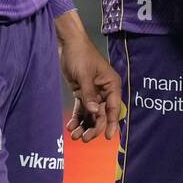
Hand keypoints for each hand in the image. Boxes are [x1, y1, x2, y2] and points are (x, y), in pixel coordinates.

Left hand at [56, 19, 121, 142]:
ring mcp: (94, 93)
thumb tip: (94, 112)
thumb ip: (89, 94)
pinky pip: (82, 109)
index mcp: (111, 84)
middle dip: (94, 127)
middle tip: (84, 138)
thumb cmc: (81, 55)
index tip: (107, 137)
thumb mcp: (84, 75)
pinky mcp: (83, 92)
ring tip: (75, 135)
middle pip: (102, 114)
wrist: (68, 43)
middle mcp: (105, 91)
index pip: (113, 107)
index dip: (111, 123)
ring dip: (84, 125)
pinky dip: (77, 118)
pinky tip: (71, 126)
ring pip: (91, 114)